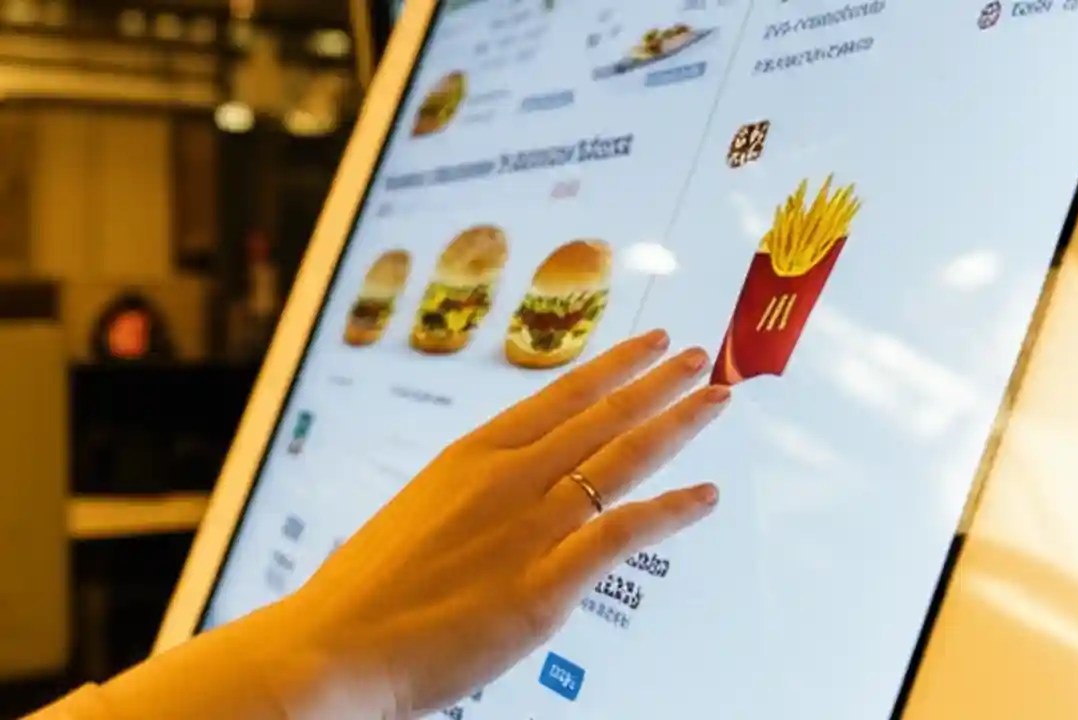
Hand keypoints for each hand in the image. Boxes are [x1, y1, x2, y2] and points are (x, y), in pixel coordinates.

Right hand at [263, 330, 727, 716]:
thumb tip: (503, 497)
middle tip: (699, 359)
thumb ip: (472, 499)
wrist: (332, 649)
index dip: (614, 367)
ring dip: (677, 425)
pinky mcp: (545, 584)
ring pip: (623, 459)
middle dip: (659, 384)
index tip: (649, 345)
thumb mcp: (419, 514)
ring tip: (715, 400)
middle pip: (602, 416)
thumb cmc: (364, 592)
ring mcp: (530, 526)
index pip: (560, 395)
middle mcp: (508, 477)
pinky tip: (706, 496)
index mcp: (471, 455)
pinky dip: (672, 511)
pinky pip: (625, 534)